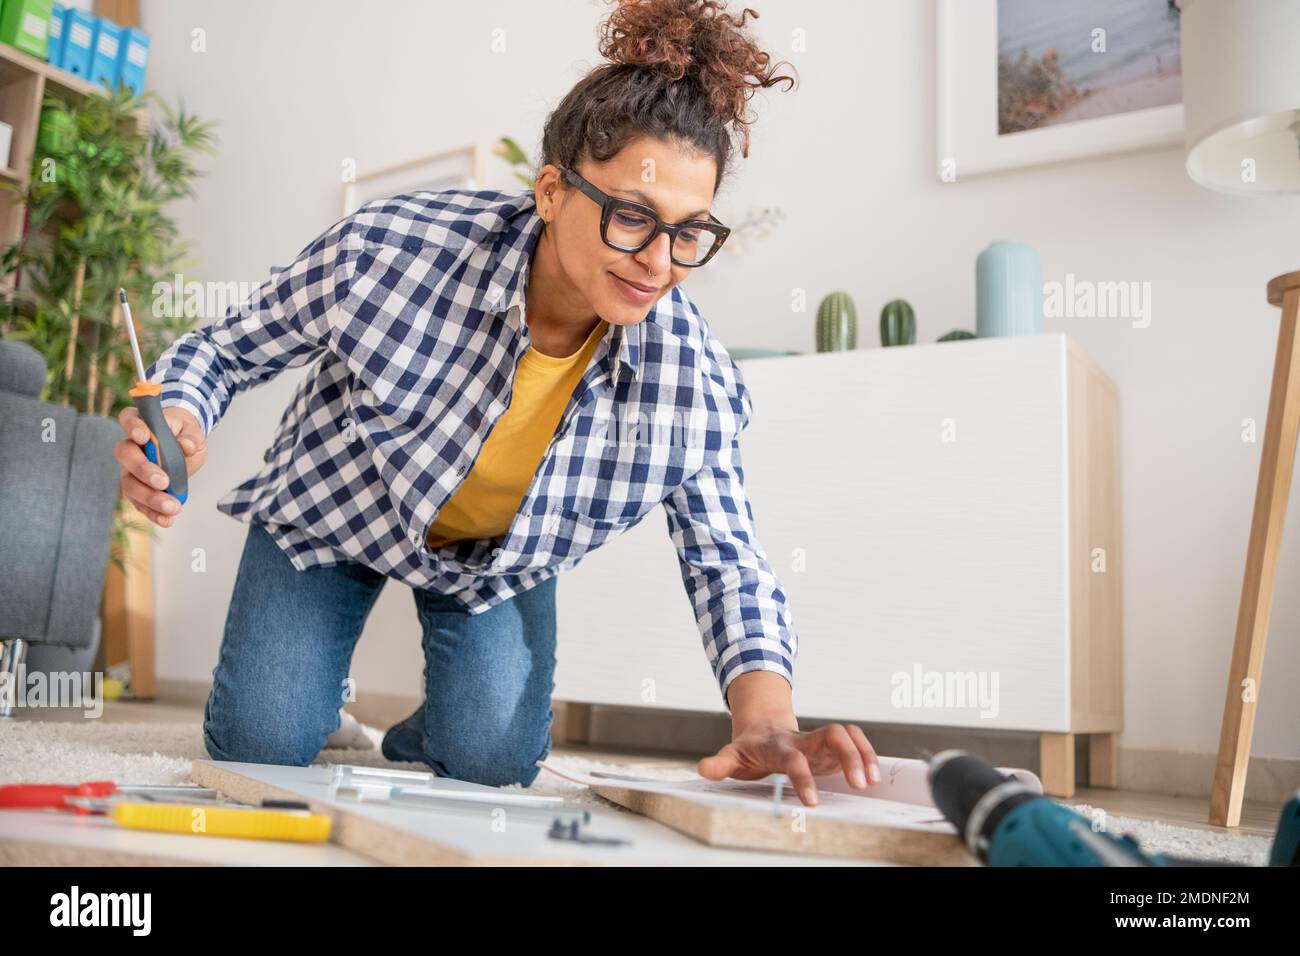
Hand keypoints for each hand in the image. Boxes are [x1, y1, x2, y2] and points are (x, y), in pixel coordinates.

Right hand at [114, 405, 206, 526]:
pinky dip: (154, 513)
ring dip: (150, 498)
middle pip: (125, 455)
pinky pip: (140, 504)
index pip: (128, 419)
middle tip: (163, 482)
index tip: (144, 437)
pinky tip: (167, 520)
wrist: (185, 447)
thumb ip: (190, 436)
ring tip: (172, 507)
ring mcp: (131, 471)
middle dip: (143, 470)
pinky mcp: (138, 490)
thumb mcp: (193, 431)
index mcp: (141, 425)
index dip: (132, 427)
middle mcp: (130, 448)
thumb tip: (186, 445)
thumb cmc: (185, 434)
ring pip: (130, 484)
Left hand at [698, 721, 881, 806]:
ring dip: (863, 754)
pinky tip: (874, 777)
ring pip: (846, 733)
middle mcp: (802, 739)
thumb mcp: (732, 756)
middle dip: (848, 756)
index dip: (803, 777)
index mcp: (777, 746)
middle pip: (831, 734)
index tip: (812, 802)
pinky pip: (855, 741)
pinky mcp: (830, 745)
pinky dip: (867, 755)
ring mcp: (818, 740)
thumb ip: (720, 764)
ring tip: (871, 782)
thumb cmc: (749, 748)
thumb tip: (703, 769)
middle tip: (859, 785)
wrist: (761, 727)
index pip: (793, 759)